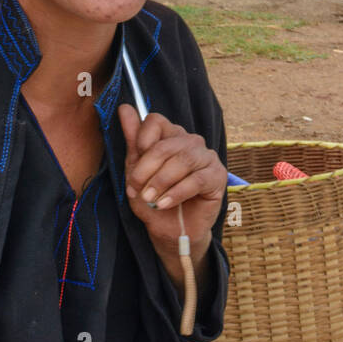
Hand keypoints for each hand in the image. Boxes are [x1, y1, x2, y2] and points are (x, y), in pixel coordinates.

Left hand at [117, 105, 226, 268]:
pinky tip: (165, 204)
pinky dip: (177, 193)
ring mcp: (206, 157)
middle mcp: (191, 142)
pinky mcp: (218, 176)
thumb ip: (133, 141)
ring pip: (183, 159)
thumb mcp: (137, 173)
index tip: (132, 170)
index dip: (141, 142)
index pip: (156, 121)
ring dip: (161, 182)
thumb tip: (124, 109)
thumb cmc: (154, 201)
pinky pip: (197, 179)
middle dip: (147, 169)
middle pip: (167, 144)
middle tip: (136, 190)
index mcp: (170, 136)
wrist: (170, 232)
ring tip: (151, 199)